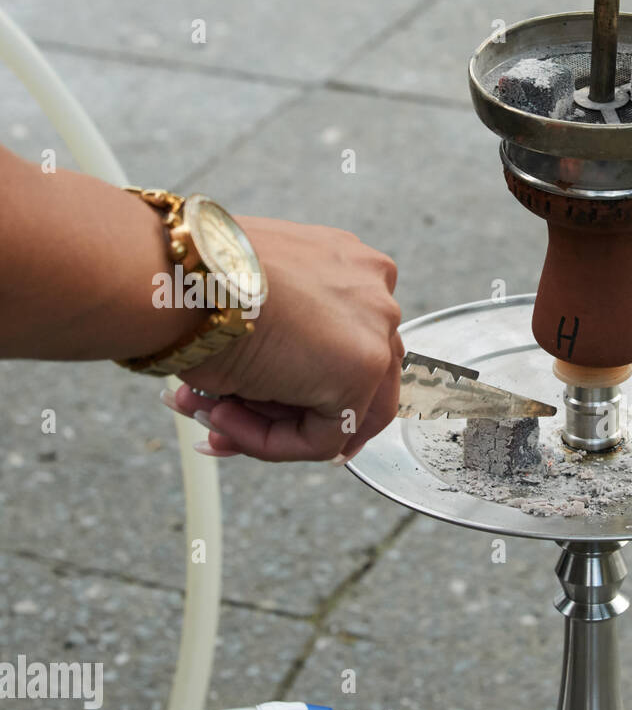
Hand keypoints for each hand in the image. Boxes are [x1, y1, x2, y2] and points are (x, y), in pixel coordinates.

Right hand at [167, 216, 403, 462]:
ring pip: (336, 415)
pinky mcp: (365, 369)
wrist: (176, 271)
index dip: (291, 385)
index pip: (340, 347)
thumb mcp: (248, 303)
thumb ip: (277, 339)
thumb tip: (269, 387)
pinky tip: (219, 416)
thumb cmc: (196, 279)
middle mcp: (375, 296)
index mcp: (351, 268)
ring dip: (267, 428)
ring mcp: (377, 331)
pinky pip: (322, 438)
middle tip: (223, 420)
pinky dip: (269, 442)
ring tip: (208, 415)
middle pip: (345, 384)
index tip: (246, 399)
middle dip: (277, 414)